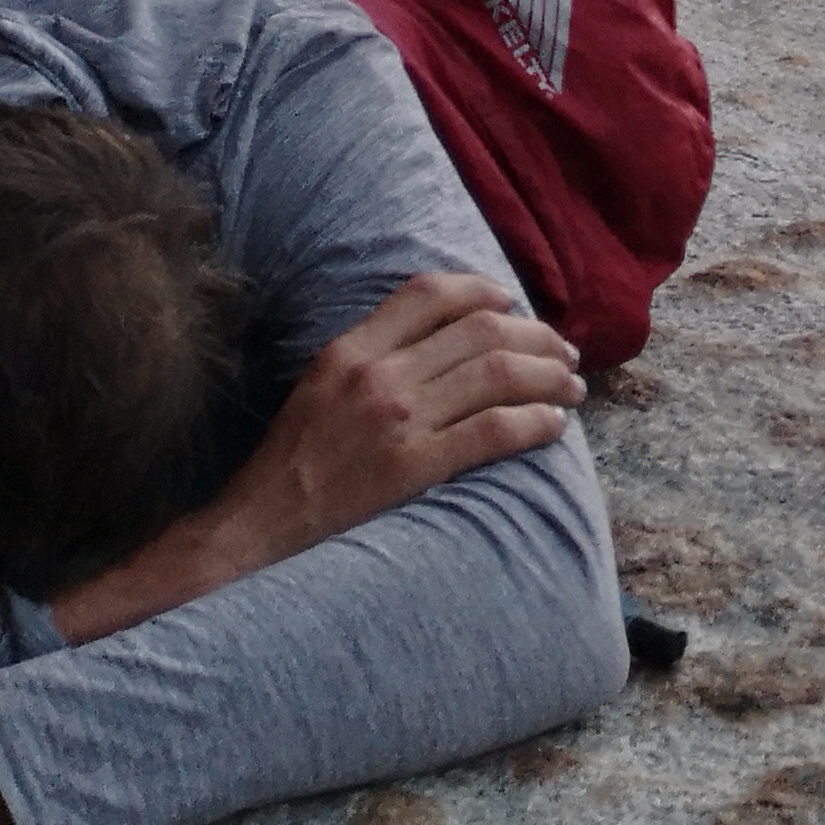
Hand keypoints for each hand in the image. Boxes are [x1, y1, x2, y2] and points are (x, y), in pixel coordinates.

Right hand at [50, 273, 581, 643]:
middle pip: (481, 329)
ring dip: (548, 377)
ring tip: (571, 388)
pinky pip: (493, 430)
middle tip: (564, 353)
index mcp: (349, 348)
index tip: (514, 306)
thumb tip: (440, 343)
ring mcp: (395, 419)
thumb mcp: (317, 388)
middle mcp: (376, 374)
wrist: (253, 532)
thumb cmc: (289, 467)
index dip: (484, 291)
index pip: (431, 292)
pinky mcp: (411, 467)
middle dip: (536, 336)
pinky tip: (554, 426)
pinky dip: (535, 422)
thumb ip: (371, 358)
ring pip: (498, 374)